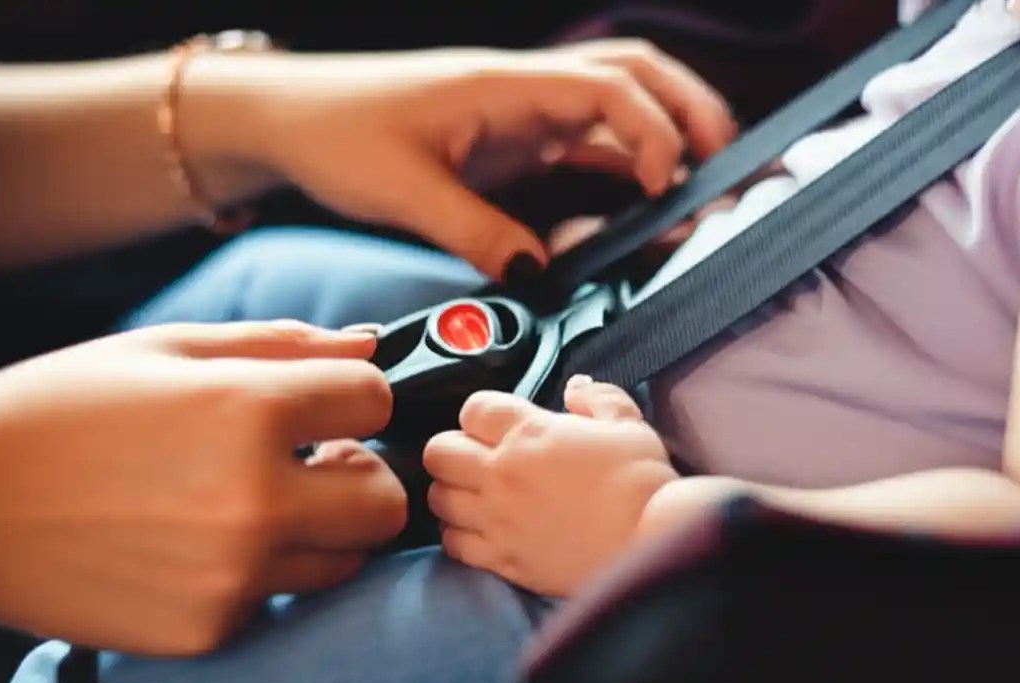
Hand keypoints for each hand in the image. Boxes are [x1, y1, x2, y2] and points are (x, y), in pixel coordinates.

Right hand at [0, 321, 404, 654]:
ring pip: (346, 559)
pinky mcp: (208, 629)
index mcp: (248, 412)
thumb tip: (369, 343)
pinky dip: (260, 573)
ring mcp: (234, 575)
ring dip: (322, 528)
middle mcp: (255, 501)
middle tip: (316, 464)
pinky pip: (278, 598)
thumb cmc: (61, 412)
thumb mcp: (168, 349)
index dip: (355, 396)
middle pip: (388, 501)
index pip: (377, 399)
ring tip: (255, 503)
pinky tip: (203, 545)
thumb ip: (283, 345)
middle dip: (364, 475)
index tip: (326, 404)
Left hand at [193, 39, 735, 279]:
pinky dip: (625, 164)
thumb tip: (537, 274)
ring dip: (666, 132)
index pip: (608, 89)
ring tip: (704, 179)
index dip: (653, 132)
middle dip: (689, 108)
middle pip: (634, 72)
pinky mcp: (513, 137)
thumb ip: (475, 232)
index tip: (667, 186)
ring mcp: (523, 110)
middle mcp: (525, 88)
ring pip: (617, 104)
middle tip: (727, 161)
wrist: (292, 117)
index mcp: (504, 84)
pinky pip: (585, 142)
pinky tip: (643, 198)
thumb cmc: (337, 133)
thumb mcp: (402, 191)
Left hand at [422, 377, 676, 596]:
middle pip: (438, 452)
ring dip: (452, 492)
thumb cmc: (643, 480)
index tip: (498, 424)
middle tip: (477, 457)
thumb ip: (596, 398)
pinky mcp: (502, 559)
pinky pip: (453, 544)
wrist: (651, 541)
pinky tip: (481, 530)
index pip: (472, 409)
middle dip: (453, 449)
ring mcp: (497, 518)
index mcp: (529, 432)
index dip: (482, 413)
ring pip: (438, 498)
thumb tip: (576, 387)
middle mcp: (502, 473)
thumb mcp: (627, 423)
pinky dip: (459, 535)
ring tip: (476, 495)